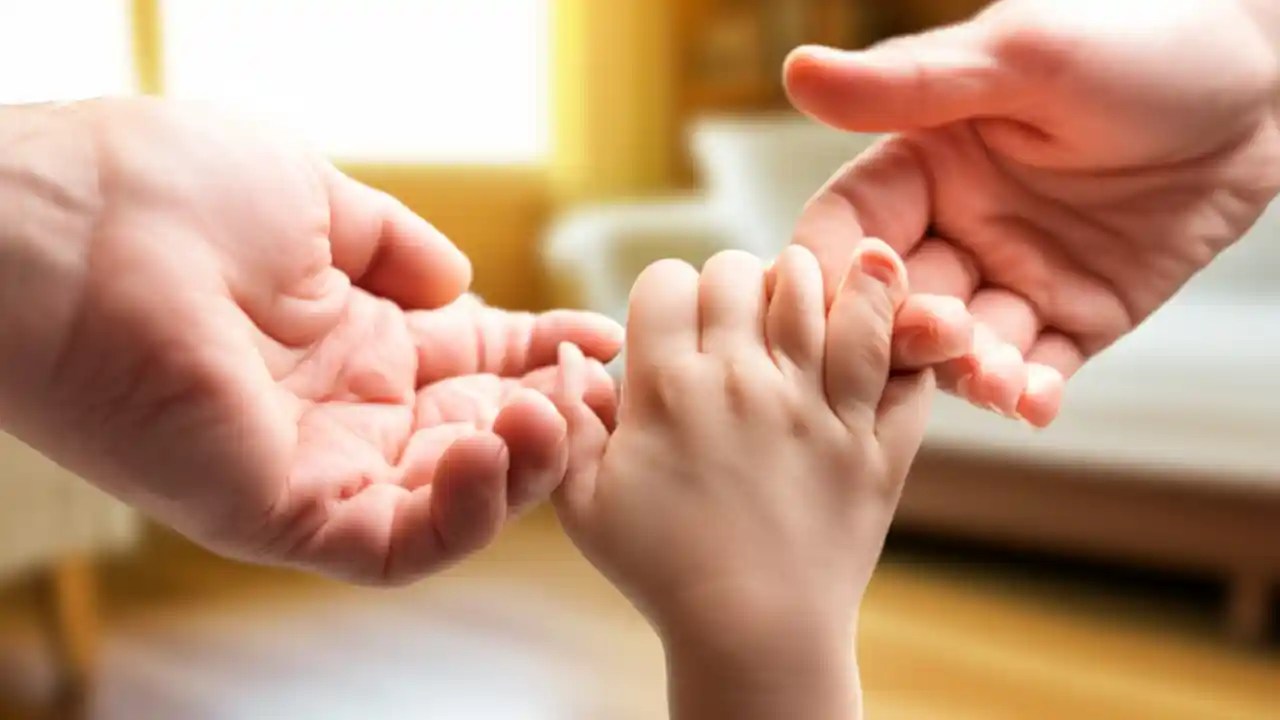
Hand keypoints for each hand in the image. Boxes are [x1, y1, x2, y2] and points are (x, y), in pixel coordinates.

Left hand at [0, 99, 620, 584]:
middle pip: (484, 434)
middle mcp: (348, 408)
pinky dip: (464, 513)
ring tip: (548, 415)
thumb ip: (395, 244)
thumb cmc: (170, 189)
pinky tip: (491, 450)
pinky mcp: (288, 514)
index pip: (479, 357)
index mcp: (358, 334)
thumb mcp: (313, 195)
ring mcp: (321, 466)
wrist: (70, 227)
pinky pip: (398, 546)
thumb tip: (460, 281)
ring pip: (455, 502)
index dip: (549, 352)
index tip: (607, 338)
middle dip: (554, 414)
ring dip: (524, 467)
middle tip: (596, 386)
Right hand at [551, 244, 932, 717]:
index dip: (666, 295)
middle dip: (729, 285)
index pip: (666, 281)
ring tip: (794, 308)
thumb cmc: (662, 571)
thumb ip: (568, 421)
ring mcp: (815, 403)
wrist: (754, 633)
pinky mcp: (871, 435)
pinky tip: (874, 301)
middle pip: (738, 270)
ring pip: (814, 288)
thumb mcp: (583, 503)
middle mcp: (744, 381)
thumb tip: (572, 351)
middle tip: (734, 324)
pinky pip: (890, 349)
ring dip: (801, 282)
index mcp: (669, 389)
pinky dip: (888, 313)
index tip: (675, 328)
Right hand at [785, 0, 1279, 425]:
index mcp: (925, 162)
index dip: (833, 269)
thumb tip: (797, 73)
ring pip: (962, 347)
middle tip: (941, 334)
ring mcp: (1018, 274)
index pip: (848, 228)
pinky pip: (1039, 366)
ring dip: (969, 371)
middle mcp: (959, 224)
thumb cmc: (1141, 37)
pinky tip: (1035, 401)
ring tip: (999, 377)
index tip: (830, 302)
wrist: (1266, 75)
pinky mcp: (1080, 314)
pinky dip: (1028, 392)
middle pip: (897, 301)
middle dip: (905, 331)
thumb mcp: (1022, 56)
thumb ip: (909, 83)